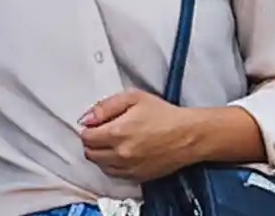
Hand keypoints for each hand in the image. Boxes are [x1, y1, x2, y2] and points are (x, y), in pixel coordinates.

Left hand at [79, 88, 204, 181]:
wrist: (188, 135)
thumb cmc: (164, 114)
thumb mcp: (133, 98)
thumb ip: (105, 106)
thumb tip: (86, 118)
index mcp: (117, 132)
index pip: (86, 137)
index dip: (88, 128)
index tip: (95, 124)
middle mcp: (120, 154)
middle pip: (90, 153)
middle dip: (92, 142)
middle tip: (102, 132)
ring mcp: (129, 168)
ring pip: (100, 165)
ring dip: (101, 154)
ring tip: (113, 142)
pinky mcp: (137, 176)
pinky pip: (114, 173)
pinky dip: (112, 165)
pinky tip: (121, 153)